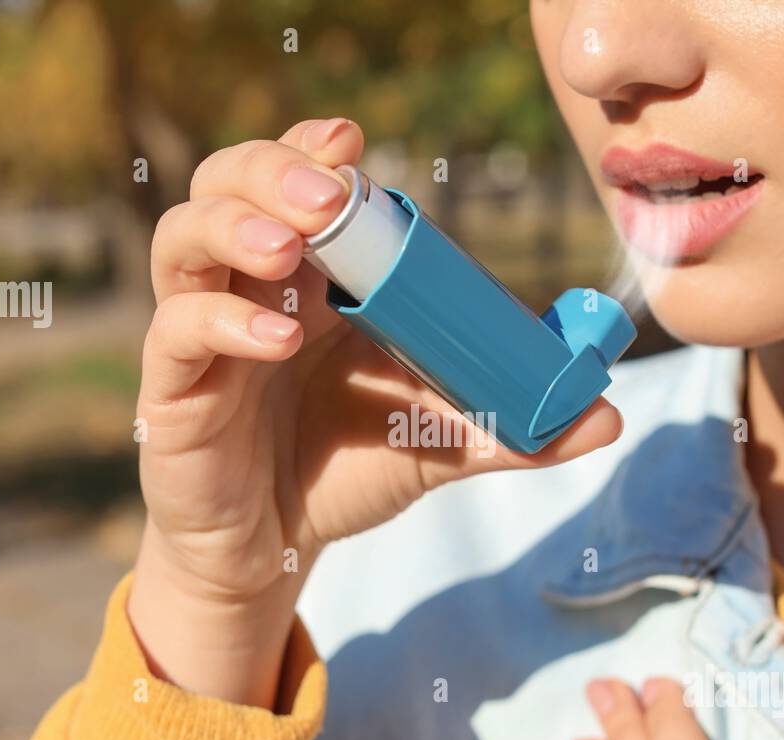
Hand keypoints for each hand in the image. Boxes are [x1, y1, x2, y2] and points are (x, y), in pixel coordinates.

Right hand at [128, 118, 621, 704]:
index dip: (314, 152)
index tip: (353, 142)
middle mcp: (251, 289)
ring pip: (184, 238)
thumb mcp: (439, 445)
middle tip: (328, 192)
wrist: (278, 553)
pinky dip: (225, 320)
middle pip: (228, 184)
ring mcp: (203, 335)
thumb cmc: (347, 473)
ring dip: (235, 224)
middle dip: (272, 169)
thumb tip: (608, 417)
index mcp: (313, 281)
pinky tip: (280, 338)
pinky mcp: (175, 392)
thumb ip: (510, 427)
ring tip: (291, 248)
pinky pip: (179, 331)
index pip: (296, 184)